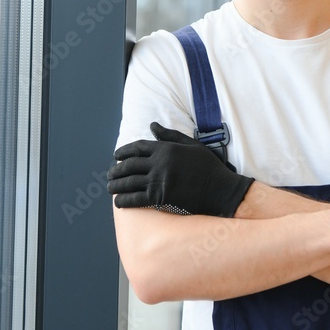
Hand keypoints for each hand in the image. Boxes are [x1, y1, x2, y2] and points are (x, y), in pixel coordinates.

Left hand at [107, 122, 252, 216]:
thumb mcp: (191, 145)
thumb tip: (152, 125)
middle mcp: (159, 163)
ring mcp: (158, 180)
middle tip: (110, 174)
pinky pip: (136, 199)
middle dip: (116, 170)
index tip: (116, 156)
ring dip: (116, 185)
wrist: (220, 189)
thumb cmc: (208, 166)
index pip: (137, 147)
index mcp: (166, 149)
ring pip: (129, 182)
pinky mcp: (160, 197)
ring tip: (111, 188)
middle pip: (129, 165)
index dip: (123, 151)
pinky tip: (118, 203)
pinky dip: (124, 201)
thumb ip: (170, 135)